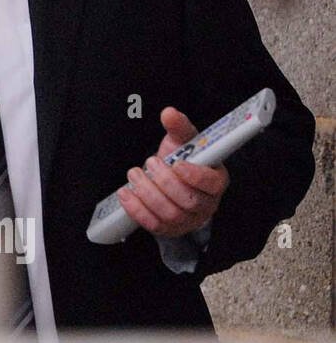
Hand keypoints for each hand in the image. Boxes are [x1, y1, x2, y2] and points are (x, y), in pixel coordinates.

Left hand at [118, 107, 228, 237]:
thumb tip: (169, 113)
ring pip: (170, 214)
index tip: (177, 164)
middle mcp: (206, 204)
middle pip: (188, 201)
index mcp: (215, 181)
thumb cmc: (181, 160)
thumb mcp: (182, 142)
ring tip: (134, 174)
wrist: (168, 180)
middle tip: (149, 162)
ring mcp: (188, 220)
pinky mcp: (169, 229)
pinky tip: (126, 192)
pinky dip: (137, 209)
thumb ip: (178, 127)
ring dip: (148, 194)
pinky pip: (153, 225)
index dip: (195, 176)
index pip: (212, 184)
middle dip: (165, 182)